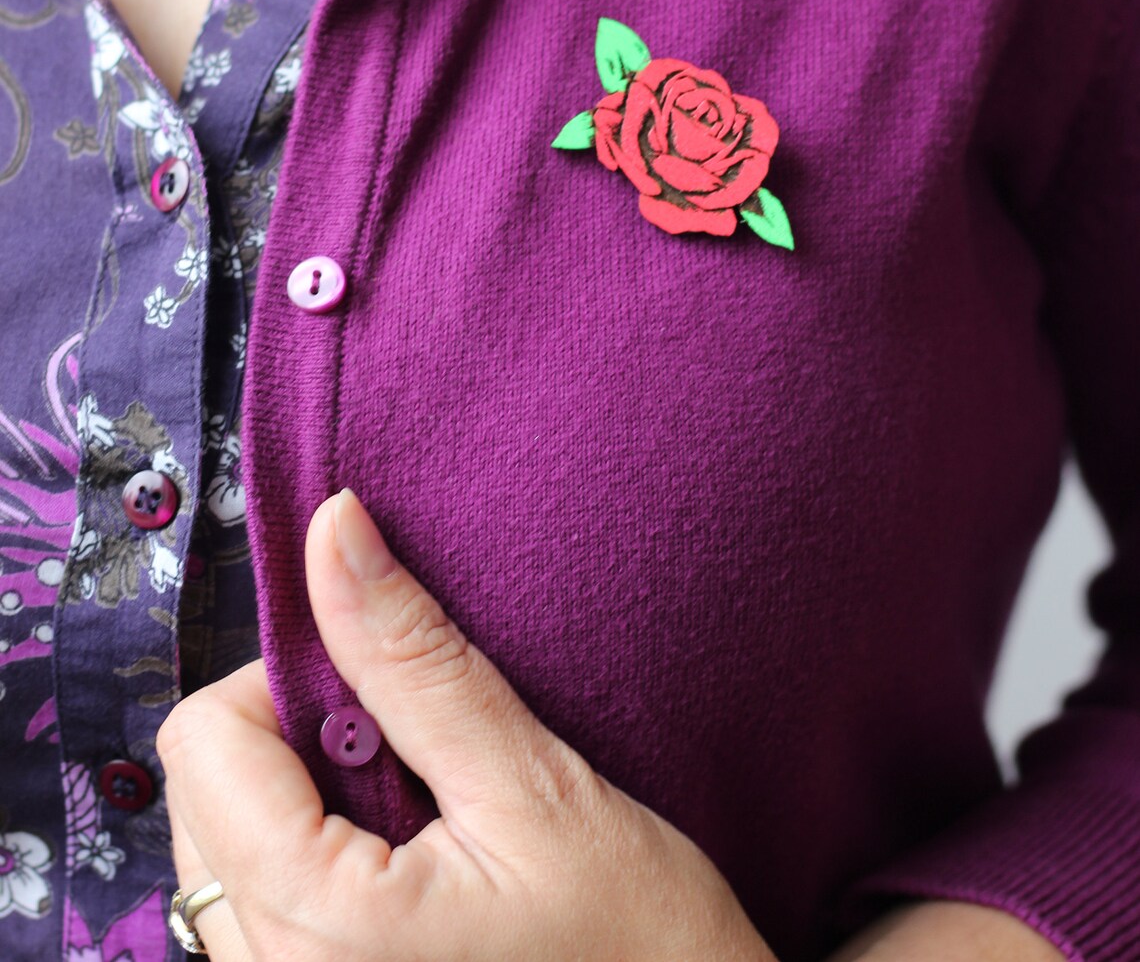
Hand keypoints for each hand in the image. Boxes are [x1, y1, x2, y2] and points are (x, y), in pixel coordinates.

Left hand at [158, 488, 774, 961]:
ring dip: (303, 799)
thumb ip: (412, 656)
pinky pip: (254, 904)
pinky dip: (312, 856)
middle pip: (204, 786)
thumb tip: (334, 530)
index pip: (207, 738)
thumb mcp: (531, 783)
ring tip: (422, 822)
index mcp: (313, 928)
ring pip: (222, 842)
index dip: (301, 682)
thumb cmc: (636, 942)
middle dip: (297, 739)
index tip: (395, 699)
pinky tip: (409, 867)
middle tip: (418, 763)